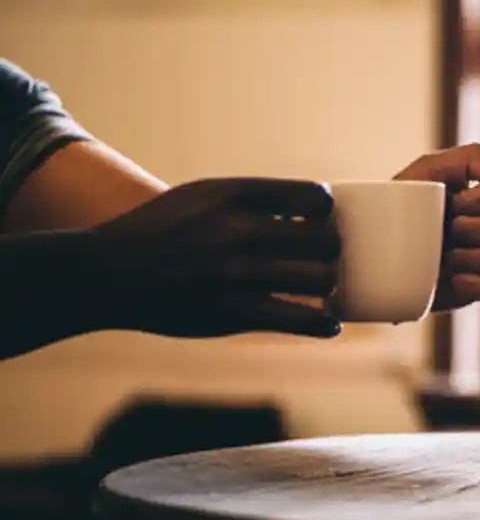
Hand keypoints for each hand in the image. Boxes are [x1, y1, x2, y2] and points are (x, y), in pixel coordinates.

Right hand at [90, 178, 340, 337]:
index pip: (313, 196)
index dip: (325, 210)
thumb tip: (312, 207)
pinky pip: (295, 320)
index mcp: (234, 195)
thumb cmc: (163, 229)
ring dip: (326, 285)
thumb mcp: (204, 195)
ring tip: (322, 287)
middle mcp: (237, 230)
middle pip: (323, 238)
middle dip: (331, 249)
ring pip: (316, 278)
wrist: (108, 272)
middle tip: (325, 257)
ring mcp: (234, 273)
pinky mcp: (230, 313)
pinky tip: (329, 324)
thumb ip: (254, 199)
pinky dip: (321, 324)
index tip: (319, 220)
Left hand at [395, 143, 479, 310]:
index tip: (451, 200)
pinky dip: (472, 282)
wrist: (369, 244)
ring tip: (442, 255)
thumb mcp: (431, 168)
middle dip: (472, 227)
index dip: (478, 200)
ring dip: (469, 255)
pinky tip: (449, 276)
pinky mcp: (473, 289)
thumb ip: (472, 157)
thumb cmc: (399, 201)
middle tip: (446, 227)